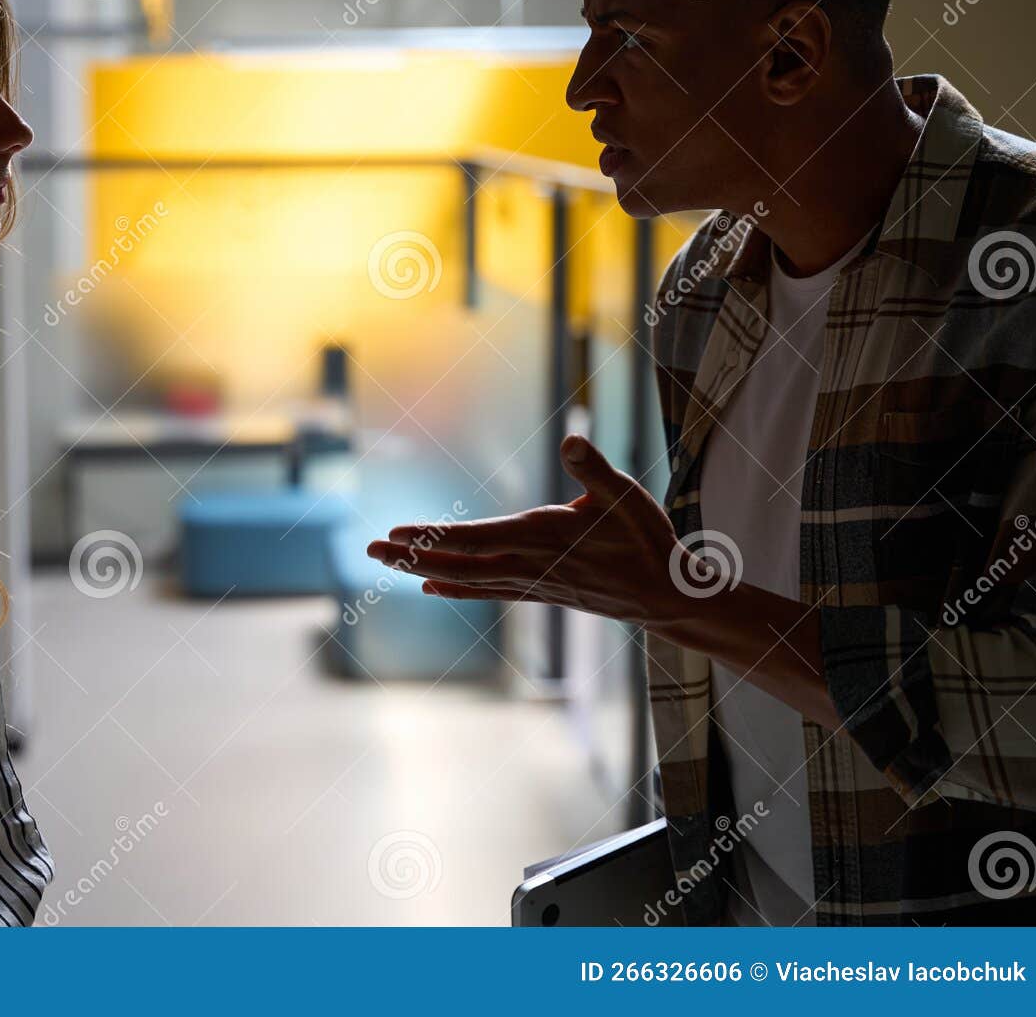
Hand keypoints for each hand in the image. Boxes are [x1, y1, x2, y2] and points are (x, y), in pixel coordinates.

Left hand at [365, 434, 686, 625]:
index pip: (475, 538)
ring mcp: (530, 582)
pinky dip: (456, 588)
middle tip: (370, 550)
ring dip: (424, 569)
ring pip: (466, 578)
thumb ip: (594, 469)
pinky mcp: (538, 592)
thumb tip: (572, 439)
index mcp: (542, 536)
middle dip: (412, 555)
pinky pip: (486, 591)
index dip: (433, 537)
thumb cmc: (647, 540)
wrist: (665, 596)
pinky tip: (432, 586)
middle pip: (458, 562)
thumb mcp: (625, 496)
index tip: (397, 533)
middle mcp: (528, 563)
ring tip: (388, 563)